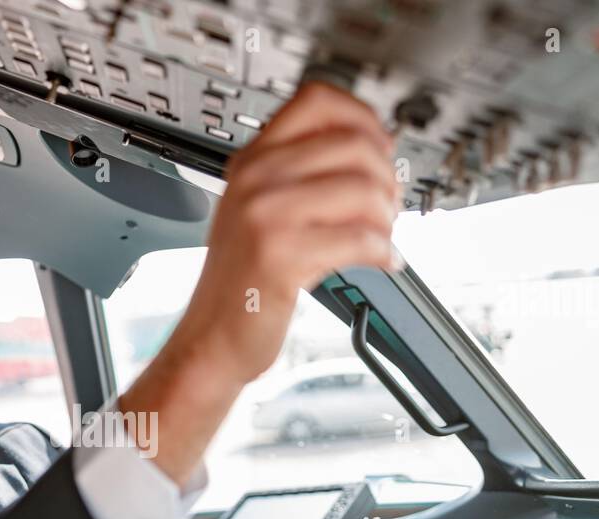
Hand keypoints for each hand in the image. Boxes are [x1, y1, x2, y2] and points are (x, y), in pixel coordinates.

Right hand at [174, 81, 401, 386]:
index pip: (317, 101)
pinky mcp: (281, 256)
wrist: (211, 337)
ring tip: (380, 237)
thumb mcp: (258, 211)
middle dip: (386, 177)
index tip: (379, 147)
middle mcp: (256, 179)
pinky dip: (383, 252)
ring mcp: (265, 216)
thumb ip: (300, 175)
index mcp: (252, 160)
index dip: (363, 118)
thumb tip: (373, 149)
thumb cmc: (242, 282)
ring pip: (364, 189)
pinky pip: (360, 238)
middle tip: (386, 207)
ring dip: (387, 218)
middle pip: (354, 144)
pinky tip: (380, 261)